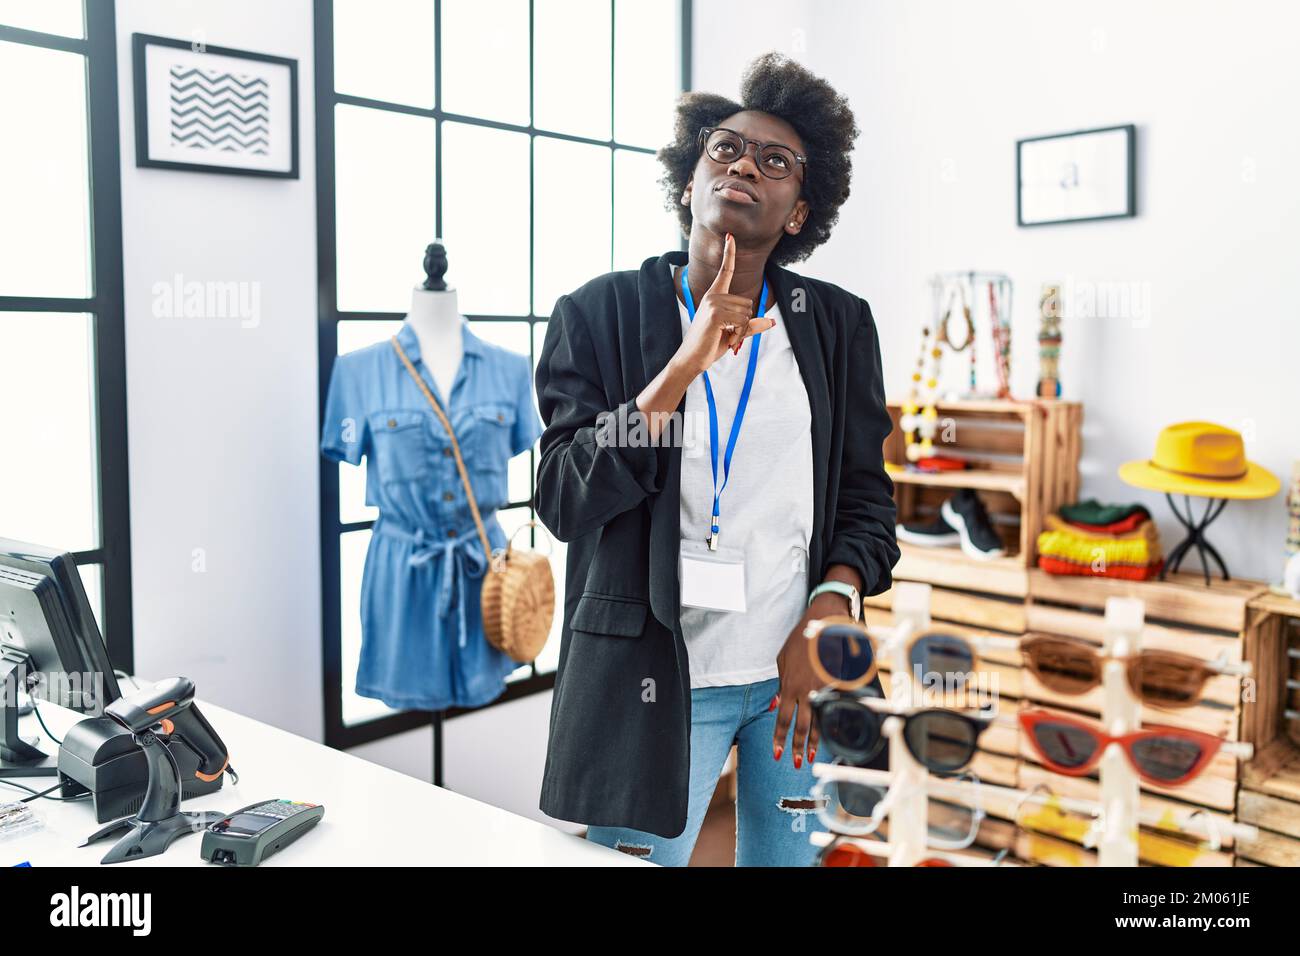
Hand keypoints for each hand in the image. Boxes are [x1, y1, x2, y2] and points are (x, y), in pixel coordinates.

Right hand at [673, 232, 776, 375]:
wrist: (692, 358)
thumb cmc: (711, 344)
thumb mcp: (735, 332)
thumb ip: (751, 325)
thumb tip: (772, 321)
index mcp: (715, 296)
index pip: (726, 271)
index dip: (729, 253)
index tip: (730, 236)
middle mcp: (714, 296)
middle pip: (748, 303)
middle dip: (744, 323)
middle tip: (728, 334)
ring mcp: (714, 303)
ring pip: (747, 313)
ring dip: (742, 330)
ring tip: (725, 337)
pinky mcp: (715, 314)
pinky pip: (742, 321)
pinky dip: (739, 334)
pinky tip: (726, 339)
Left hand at [771, 592, 852, 768]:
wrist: (824, 622)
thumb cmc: (801, 639)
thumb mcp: (782, 660)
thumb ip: (779, 684)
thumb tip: (774, 705)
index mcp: (789, 685)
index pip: (782, 719)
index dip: (780, 738)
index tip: (777, 753)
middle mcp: (805, 690)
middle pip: (800, 725)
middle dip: (796, 746)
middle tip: (795, 763)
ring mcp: (823, 688)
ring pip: (818, 721)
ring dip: (814, 741)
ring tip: (810, 757)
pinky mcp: (838, 684)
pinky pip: (835, 707)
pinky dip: (833, 722)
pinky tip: (833, 735)